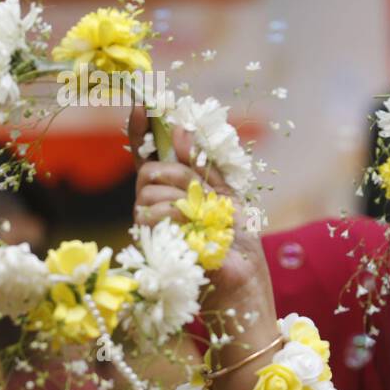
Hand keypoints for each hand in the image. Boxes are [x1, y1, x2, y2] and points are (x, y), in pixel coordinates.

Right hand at [127, 105, 273, 318]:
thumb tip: (179, 129)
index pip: (149, 156)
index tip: (144, 104)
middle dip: (178, 175)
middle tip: (202, 195)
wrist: (245, 285)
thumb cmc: (238, 245)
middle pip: (149, 171)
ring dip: (183, 201)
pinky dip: (179, 219)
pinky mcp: (151, 245)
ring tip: (204, 223)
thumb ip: (202, 167)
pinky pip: (152, 215)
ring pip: (148, 192)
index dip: (143, 131)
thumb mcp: (228, 197)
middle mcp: (154, 207)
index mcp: (175, 192)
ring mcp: (150, 227)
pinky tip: (196, 232)